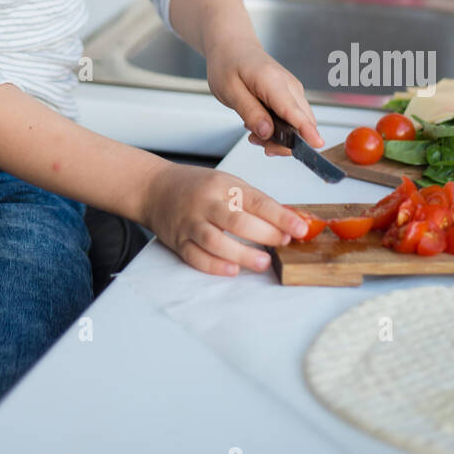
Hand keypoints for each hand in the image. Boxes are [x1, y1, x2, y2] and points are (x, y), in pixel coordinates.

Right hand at [141, 161, 309, 274]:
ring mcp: (190, 223)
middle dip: (266, 234)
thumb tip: (285, 222)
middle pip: (237, 220)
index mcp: (222, 185)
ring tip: (263, 262)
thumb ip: (252, 201)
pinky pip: (196, 256)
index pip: (256, 201)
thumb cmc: (195, 186)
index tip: (299, 228)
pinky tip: (232, 270)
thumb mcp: (225, 183)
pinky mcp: (178, 240)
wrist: (154, 188)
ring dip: (242, 254)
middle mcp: (205, 203)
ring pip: (216, 241)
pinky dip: (214, 265)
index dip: (281, 216)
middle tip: (284, 244)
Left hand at [205, 39, 323, 155]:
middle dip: (282, 142)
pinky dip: (278, 128)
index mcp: (273, 81)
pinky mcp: (292, 95)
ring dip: (278, 136)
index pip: (294, 111)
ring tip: (251, 130)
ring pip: (298, 124)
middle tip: (254, 139)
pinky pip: (293, 119)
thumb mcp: (229, 91)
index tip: (317, 144)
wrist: (233, 47)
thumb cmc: (229, 64)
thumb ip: (250, 112)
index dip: (306, 130)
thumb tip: (268, 133)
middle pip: (301, 122)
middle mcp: (290, 86)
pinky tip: (259, 124)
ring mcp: (293, 90)